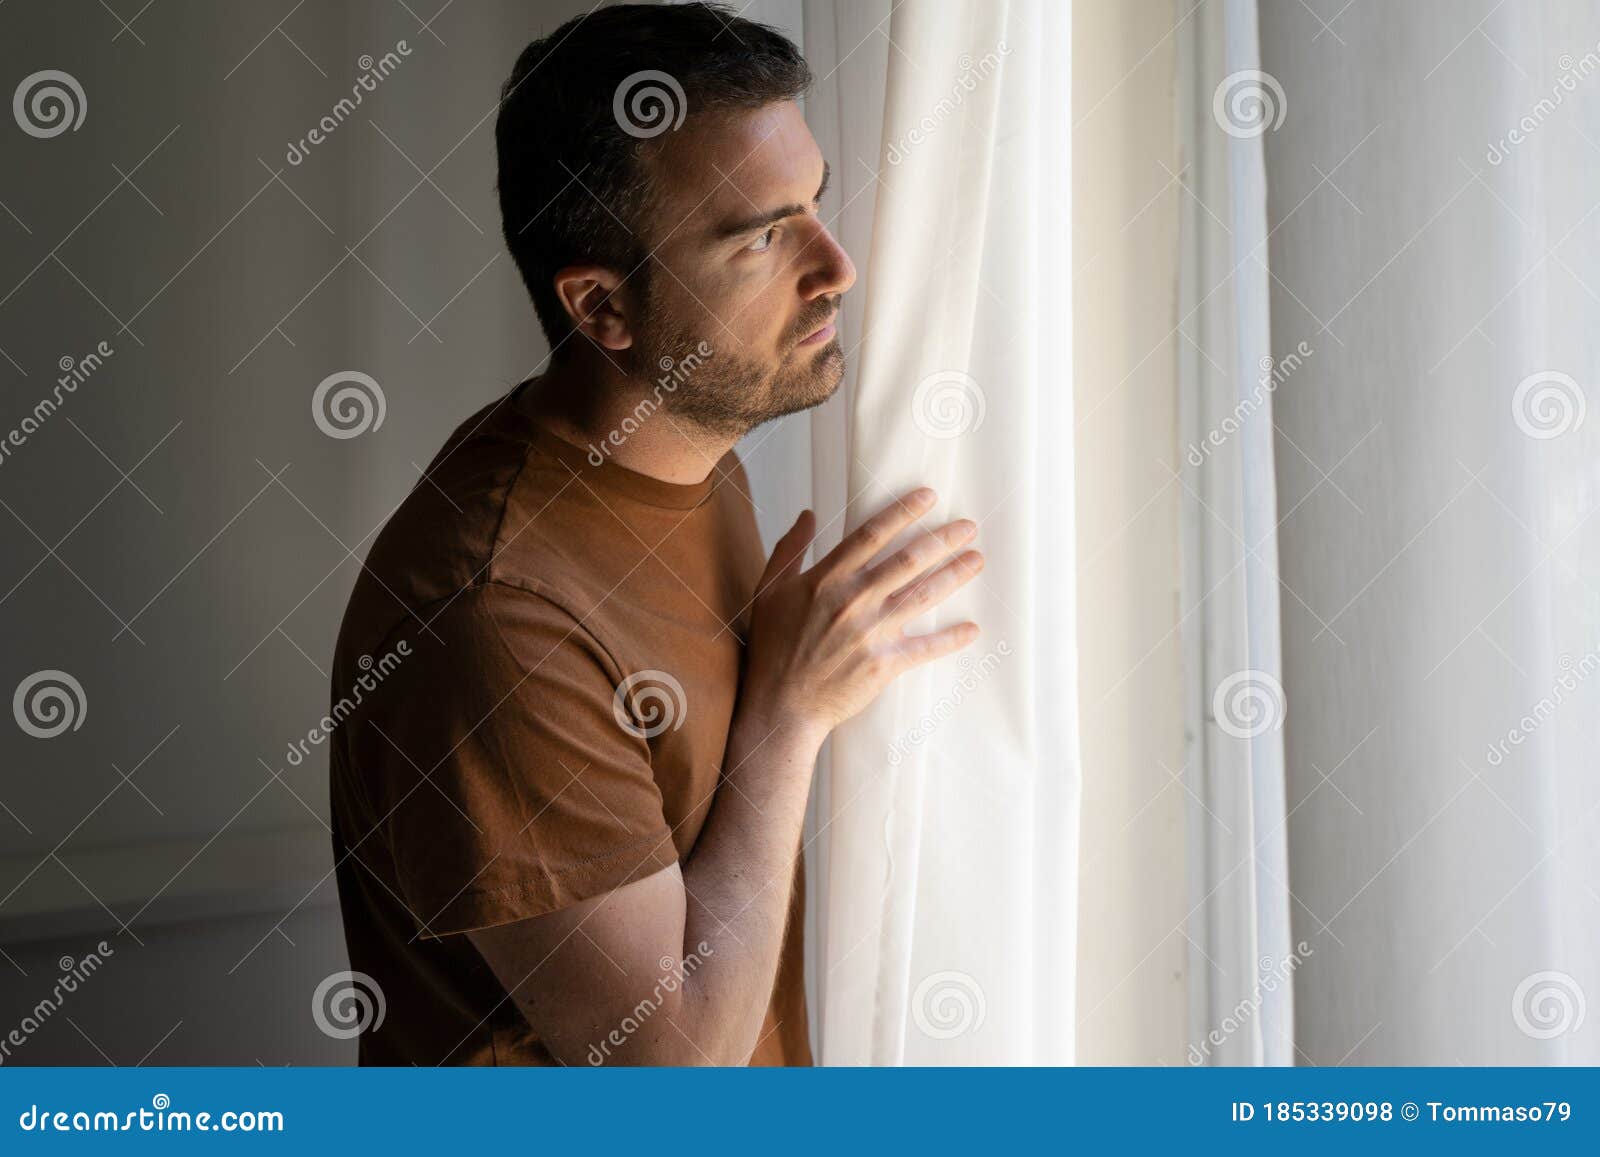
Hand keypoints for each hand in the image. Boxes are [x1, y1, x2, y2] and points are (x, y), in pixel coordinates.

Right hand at [739, 488, 983, 738]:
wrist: (780, 704)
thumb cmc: (774, 647)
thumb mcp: (769, 590)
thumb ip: (790, 549)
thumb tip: (808, 514)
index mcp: (826, 579)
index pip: (872, 535)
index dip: (903, 512)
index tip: (929, 496)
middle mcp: (854, 601)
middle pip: (908, 561)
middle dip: (942, 540)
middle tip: (968, 526)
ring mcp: (871, 633)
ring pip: (922, 596)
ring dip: (953, 575)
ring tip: (977, 560)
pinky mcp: (883, 664)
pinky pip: (924, 648)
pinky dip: (950, 639)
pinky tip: (972, 629)